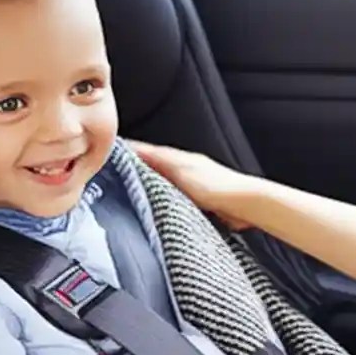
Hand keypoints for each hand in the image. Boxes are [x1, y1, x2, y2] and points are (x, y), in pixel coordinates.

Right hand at [128, 140, 258, 229]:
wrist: (243, 203)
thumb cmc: (215, 186)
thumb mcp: (180, 169)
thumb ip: (157, 160)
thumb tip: (135, 150)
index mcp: (178, 157)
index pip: (147, 151)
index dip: (130, 151)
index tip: (111, 153)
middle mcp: (185, 167)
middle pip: (155, 165)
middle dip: (136, 167)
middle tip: (116, 172)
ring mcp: (192, 183)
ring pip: (164, 180)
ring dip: (150, 182)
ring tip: (131, 189)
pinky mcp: (199, 200)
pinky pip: (174, 195)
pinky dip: (163, 196)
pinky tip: (158, 204)